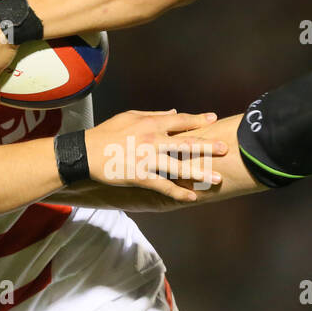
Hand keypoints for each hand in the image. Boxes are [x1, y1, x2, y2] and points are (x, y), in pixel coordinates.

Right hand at [82, 110, 225, 202]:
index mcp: (151, 123)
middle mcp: (153, 140)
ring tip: (217, 179)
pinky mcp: (141, 177)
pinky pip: (164, 186)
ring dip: (200, 174)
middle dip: (207, 146)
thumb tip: (174, 112)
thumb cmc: (107, 133)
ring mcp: (148, 160)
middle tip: (225, 148)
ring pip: (180, 167)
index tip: (214, 120)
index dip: (198, 120)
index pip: (180, 120)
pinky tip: (192, 198)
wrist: (86, 153)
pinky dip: (179, 193)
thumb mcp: (129, 116)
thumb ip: (154, 114)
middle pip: (186, 143)